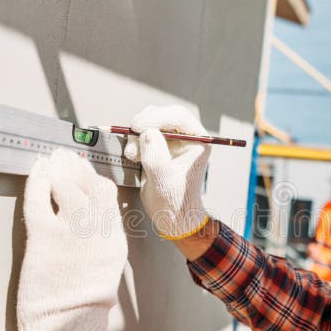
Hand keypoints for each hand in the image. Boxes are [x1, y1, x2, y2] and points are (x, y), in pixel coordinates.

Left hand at [17, 149, 127, 330]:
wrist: (68, 329)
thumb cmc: (82, 308)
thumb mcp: (105, 270)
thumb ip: (101, 242)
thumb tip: (91, 221)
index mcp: (113, 239)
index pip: (107, 195)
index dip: (92, 178)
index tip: (82, 170)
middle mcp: (96, 231)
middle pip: (89, 185)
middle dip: (75, 167)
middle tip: (64, 157)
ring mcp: (71, 232)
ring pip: (66, 187)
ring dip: (56, 171)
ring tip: (49, 163)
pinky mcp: (45, 238)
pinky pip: (39, 199)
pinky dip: (36, 181)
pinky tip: (36, 171)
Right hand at [123, 105, 209, 239]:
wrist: (171, 215)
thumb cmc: (174, 201)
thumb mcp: (164, 181)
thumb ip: (157, 157)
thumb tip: (147, 133)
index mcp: (198, 142)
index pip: (179, 116)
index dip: (157, 117)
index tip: (138, 126)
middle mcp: (187, 138)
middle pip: (163, 115)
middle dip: (145, 124)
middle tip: (132, 135)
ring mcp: (172, 141)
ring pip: (150, 122)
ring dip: (137, 135)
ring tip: (133, 154)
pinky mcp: (159, 147)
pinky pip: (143, 134)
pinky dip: (134, 141)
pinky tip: (133, 156)